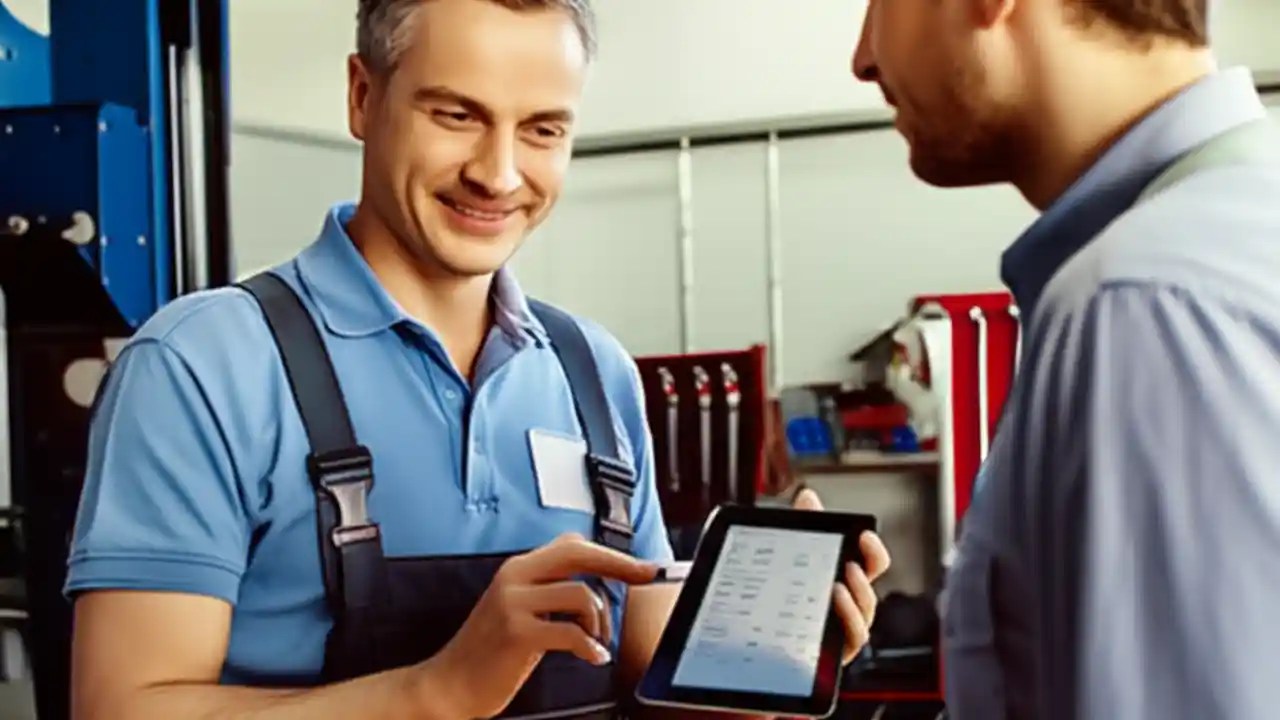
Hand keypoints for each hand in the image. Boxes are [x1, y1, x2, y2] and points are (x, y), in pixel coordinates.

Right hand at [426, 532, 659, 718]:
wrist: (449, 684)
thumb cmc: (489, 652)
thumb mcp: (518, 610)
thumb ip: (549, 591)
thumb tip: (594, 581)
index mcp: (518, 569)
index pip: (572, 545)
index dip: (610, 554)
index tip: (641, 566)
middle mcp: (514, 577)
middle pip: (579, 554)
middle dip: (620, 564)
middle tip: (647, 577)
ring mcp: (513, 603)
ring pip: (582, 595)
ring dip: (599, 623)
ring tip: (594, 642)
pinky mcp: (516, 632)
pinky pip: (572, 633)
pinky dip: (591, 647)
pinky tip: (592, 657)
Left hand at [791, 488, 891, 664]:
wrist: (751, 633)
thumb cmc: (778, 595)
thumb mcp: (787, 556)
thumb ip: (802, 528)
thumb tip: (807, 496)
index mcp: (842, 580)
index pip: (870, 565)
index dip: (873, 551)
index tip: (864, 535)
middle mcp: (847, 608)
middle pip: (870, 595)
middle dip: (865, 579)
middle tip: (851, 565)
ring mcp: (840, 632)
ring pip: (863, 621)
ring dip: (856, 604)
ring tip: (837, 587)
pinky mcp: (830, 655)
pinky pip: (849, 644)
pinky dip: (848, 628)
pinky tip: (832, 615)